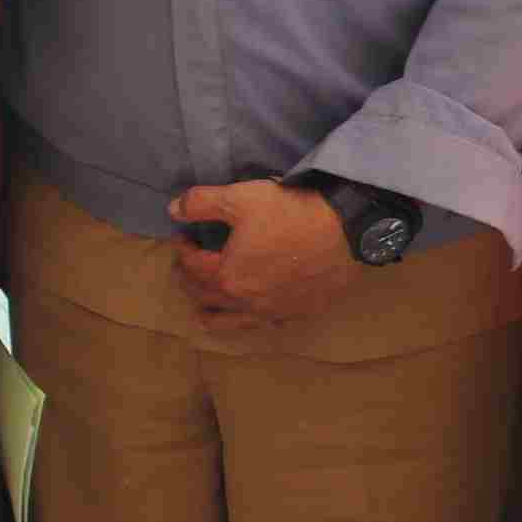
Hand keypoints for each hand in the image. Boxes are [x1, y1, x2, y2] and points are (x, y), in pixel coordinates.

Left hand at [169, 180, 364, 327]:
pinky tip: (252, 312)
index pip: (192, 267)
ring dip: (212, 313)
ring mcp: (274, 311)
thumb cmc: (292, 213)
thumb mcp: (240, 198)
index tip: (183, 239)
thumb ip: (200, 203)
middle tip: (187, 268)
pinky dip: (250, 319)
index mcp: (227, 276)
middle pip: (206, 297)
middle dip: (189, 281)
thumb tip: (173, 210)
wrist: (347, 232)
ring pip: (232, 322)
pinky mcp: (299, 313)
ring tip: (203, 309)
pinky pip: (266, 323)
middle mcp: (247, 301)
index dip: (182, 251)